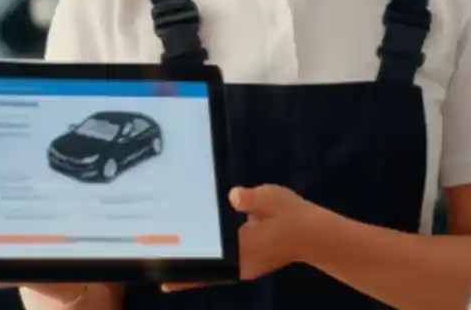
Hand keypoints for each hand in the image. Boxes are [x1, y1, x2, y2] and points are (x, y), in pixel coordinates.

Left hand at [162, 185, 328, 292]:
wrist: (314, 235)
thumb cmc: (293, 216)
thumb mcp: (273, 198)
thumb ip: (251, 199)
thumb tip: (232, 196)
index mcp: (244, 248)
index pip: (210, 255)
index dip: (188, 258)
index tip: (165, 258)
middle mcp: (241, 264)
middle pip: (206, 271)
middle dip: (182, 269)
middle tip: (156, 266)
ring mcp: (244, 268)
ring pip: (212, 274)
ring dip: (192, 271)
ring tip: (165, 271)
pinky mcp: (247, 266)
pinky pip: (220, 271)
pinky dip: (205, 269)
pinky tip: (191, 266)